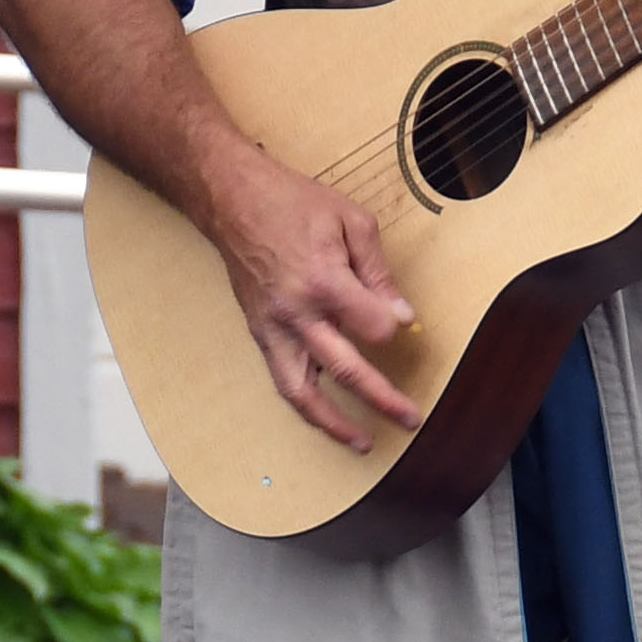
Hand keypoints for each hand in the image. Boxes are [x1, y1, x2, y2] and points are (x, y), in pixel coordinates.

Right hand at [194, 145, 421, 452]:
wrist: (231, 199)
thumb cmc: (293, 203)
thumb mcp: (351, 221)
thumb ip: (379, 273)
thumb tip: (402, 317)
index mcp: (323, 281)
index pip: (374, 327)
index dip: (394, 327)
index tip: (402, 321)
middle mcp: (296, 313)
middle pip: (346, 372)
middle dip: (383, 399)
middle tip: (410, 418)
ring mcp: (273, 328)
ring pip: (303, 392)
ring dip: (334, 424)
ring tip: (361, 442)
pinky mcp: (260, 333)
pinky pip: (283, 379)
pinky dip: (306, 404)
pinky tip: (327, 415)